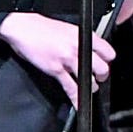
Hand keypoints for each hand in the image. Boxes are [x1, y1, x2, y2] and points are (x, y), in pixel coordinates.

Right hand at [0, 12, 114, 106]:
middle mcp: (79, 47)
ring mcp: (68, 59)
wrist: (24, 27)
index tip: (105, 64)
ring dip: (90, 87)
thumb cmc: (43, 28)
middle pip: (102, 68)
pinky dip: (76, 98)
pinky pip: (71, 88)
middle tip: (99, 78)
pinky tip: (78, 104)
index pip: (108, 52)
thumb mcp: (69, 29)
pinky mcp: (56, 69)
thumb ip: (81, 40)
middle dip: (102, 76)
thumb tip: (90, 50)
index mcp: (84, 35)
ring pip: (88, 79)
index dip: (108, 61)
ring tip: (88, 88)